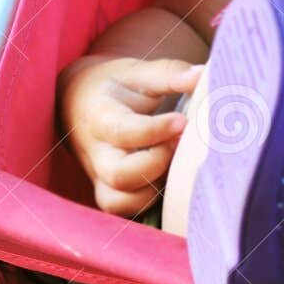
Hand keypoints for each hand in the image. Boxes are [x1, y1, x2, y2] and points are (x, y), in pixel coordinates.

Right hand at [57, 54, 205, 216]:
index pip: (122, 131)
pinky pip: (124, 211)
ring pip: (120, 201)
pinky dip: (148, 202)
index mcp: (100, 117)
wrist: (80, 102)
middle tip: (181, 144)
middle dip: (156, 163)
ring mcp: (100, 176)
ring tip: (176, 164)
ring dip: (154, 187)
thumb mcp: (137, 72)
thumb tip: (202, 75)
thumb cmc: (115, 86)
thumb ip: (168, 73)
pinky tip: (169, 180)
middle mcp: (96, 152)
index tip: (183, 121)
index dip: (155, 131)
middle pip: (119, 175)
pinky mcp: (108, 191)